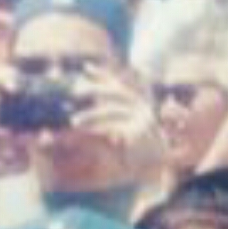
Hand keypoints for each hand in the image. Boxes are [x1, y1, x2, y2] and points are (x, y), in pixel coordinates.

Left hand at [69, 67, 166, 181]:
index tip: (86, 67)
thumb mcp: (118, 128)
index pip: (116, 84)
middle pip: (114, 92)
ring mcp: (141, 117)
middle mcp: (139, 106)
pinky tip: (87, 130)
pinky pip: (114, 126)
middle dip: (94, 90)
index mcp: (134, 102)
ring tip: (73, 121)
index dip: (102, 75)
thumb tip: (84, 111)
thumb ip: (104, 118)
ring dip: (90, 116)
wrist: (154, 162)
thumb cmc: (133, 144)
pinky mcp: (139, 130)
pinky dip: (100, 128)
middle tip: (75, 92)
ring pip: (111, 111)